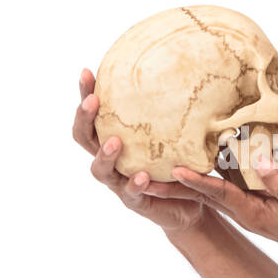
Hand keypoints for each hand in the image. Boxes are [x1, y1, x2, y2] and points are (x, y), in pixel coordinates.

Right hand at [72, 68, 206, 234]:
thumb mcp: (175, 135)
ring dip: (104, 154)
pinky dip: (135, 184)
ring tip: (115, 141)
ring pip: (100, 170)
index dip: (85, 94)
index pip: (93, 114)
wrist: (190, 205)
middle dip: (84, 119)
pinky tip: (144, 176)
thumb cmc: (177, 163)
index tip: (86, 72)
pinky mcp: (136, 202)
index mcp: (114, 138)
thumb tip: (194, 72)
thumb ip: (173, 112)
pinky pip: (131, 193)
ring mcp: (119, 183)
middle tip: (92, 101)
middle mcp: (110, 160)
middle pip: (84, 138)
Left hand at [170, 153, 277, 261]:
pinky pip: (229, 186)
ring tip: (161, 165)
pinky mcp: (259, 202)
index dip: (196, 181)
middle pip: (204, 195)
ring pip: (213, 191)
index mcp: (253, 213)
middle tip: (144, 176)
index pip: (218, 195)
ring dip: (188, 180)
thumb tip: (260, 160)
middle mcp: (246, 211)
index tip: (173, 169)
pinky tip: (205, 159)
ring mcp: (251, 208)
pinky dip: (212, 174)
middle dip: (175, 186)